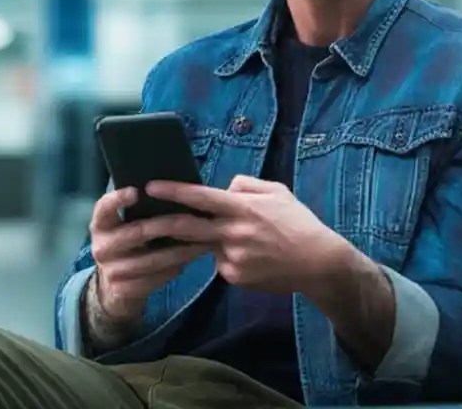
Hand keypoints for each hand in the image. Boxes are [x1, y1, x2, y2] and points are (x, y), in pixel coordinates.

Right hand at [88, 187, 212, 321]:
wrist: (113, 286)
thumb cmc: (127, 245)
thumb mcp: (123, 227)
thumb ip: (138, 212)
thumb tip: (173, 190)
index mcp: (100, 225)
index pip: (104, 208)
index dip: (118, 199)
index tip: (137, 191)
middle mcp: (101, 247)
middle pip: (137, 232)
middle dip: (169, 225)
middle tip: (195, 219)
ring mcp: (111, 271)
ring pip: (152, 259)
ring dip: (181, 251)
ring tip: (203, 242)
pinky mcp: (123, 290)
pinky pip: (156, 278)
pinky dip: (175, 268)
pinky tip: (189, 260)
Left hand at [145, 175, 352, 294]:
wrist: (320, 263)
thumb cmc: (299, 222)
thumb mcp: (276, 192)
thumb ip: (245, 185)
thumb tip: (224, 187)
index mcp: (242, 208)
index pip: (200, 197)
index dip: (173, 191)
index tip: (150, 186)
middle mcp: (233, 232)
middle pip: (187, 227)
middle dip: (160, 223)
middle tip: (142, 220)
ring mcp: (233, 257)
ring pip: (207, 245)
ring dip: (209, 240)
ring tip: (241, 239)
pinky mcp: (235, 276)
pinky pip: (221, 263)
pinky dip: (229, 258)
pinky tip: (254, 258)